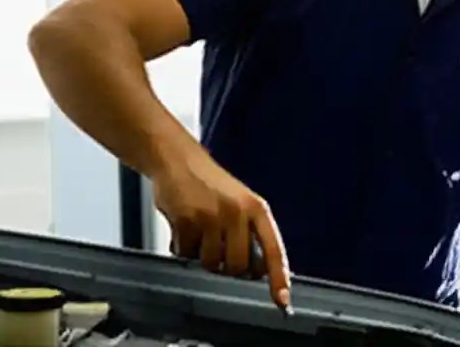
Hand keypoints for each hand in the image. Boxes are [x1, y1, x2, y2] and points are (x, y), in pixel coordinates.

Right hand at [151, 148, 291, 310]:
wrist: (178, 160)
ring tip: (200, 234)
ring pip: (212, 264)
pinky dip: (182, 249)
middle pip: (240, 266)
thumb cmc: (210, 184)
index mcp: (257, 208)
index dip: (279, 277)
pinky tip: (183, 229)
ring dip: (203, 257)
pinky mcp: (187, 221)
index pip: (274, 249)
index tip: (281, 300)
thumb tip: (258, 270)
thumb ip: (250, 232)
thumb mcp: (241, 202)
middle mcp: (238, 212)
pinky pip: (186, 254)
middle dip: (229, 268)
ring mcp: (212, 217)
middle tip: (220, 251)